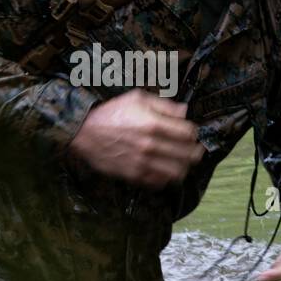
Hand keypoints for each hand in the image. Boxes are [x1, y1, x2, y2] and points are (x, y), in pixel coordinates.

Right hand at [68, 90, 203, 188]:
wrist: (84, 132)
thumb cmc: (111, 112)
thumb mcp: (137, 98)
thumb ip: (164, 105)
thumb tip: (185, 111)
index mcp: (153, 124)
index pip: (188, 133)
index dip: (194, 132)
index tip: (191, 132)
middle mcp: (151, 146)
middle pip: (187, 154)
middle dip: (195, 151)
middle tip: (196, 150)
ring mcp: (142, 163)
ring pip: (177, 172)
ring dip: (185, 167)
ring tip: (183, 162)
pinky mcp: (134, 175)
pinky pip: (159, 182)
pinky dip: (167, 178)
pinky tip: (165, 170)